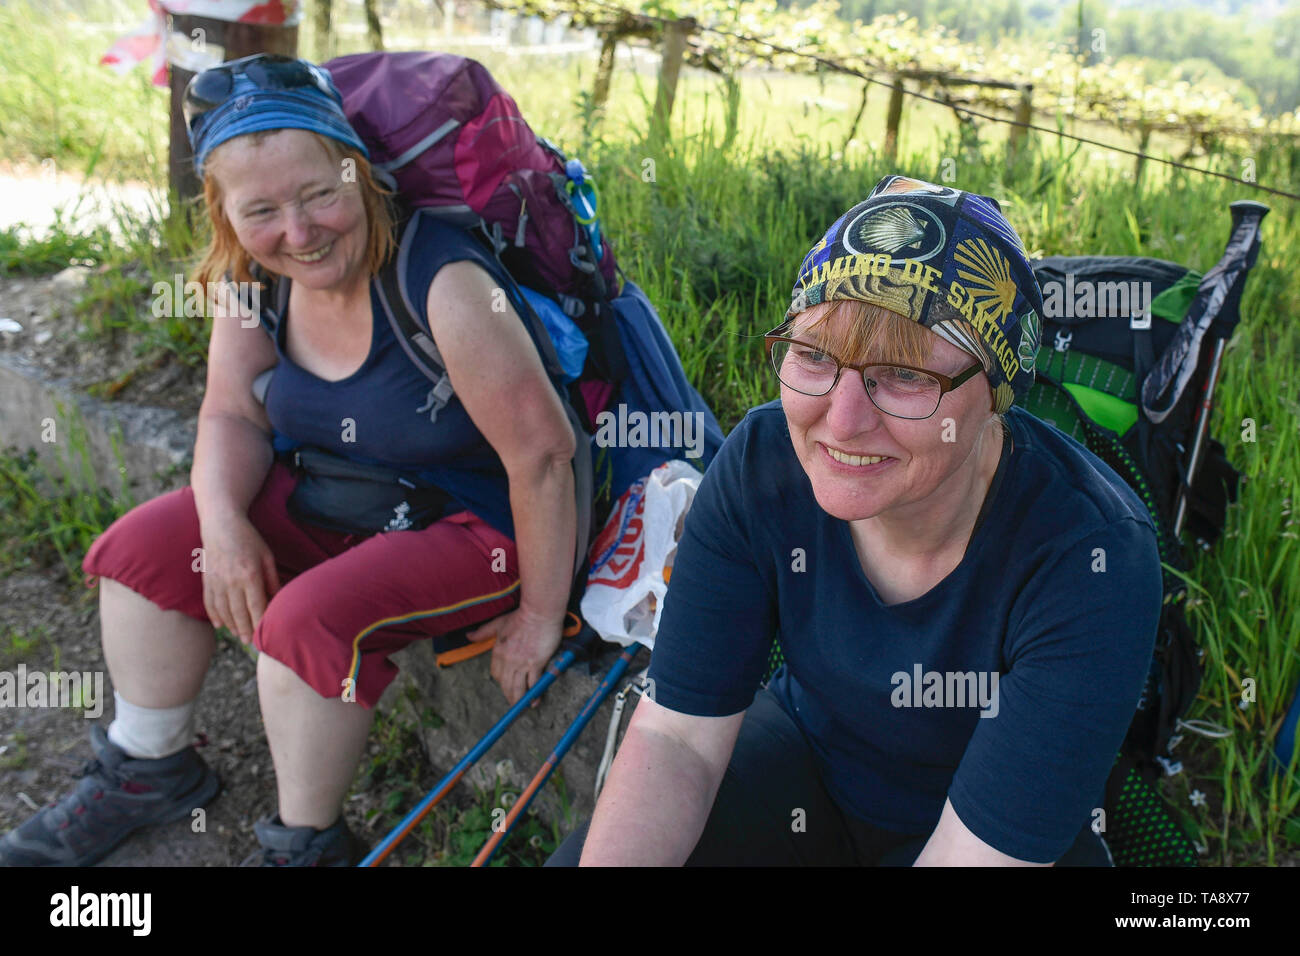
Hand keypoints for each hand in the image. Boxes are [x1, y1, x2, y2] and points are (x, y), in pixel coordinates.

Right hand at [199, 517, 280, 643]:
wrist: (221, 524)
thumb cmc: (249, 539)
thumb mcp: (267, 557)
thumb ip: (272, 580)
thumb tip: (278, 600)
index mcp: (250, 575)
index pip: (256, 606)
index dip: (260, 623)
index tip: (265, 635)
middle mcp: (231, 580)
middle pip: (239, 612)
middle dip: (246, 629)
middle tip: (251, 642)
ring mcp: (216, 581)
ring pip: (224, 610)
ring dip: (231, 625)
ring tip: (239, 636)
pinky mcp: (206, 579)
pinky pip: (209, 602)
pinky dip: (214, 615)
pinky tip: (220, 625)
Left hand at [466, 606, 563, 705]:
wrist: (539, 612)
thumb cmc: (521, 616)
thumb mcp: (498, 623)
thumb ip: (483, 632)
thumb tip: (468, 636)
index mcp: (498, 651)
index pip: (496, 674)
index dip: (501, 682)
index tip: (507, 685)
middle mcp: (507, 660)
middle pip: (506, 684)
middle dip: (510, 696)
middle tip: (514, 703)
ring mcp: (521, 663)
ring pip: (518, 687)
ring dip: (520, 699)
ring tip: (524, 706)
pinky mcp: (535, 663)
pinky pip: (533, 683)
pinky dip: (534, 693)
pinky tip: (535, 700)